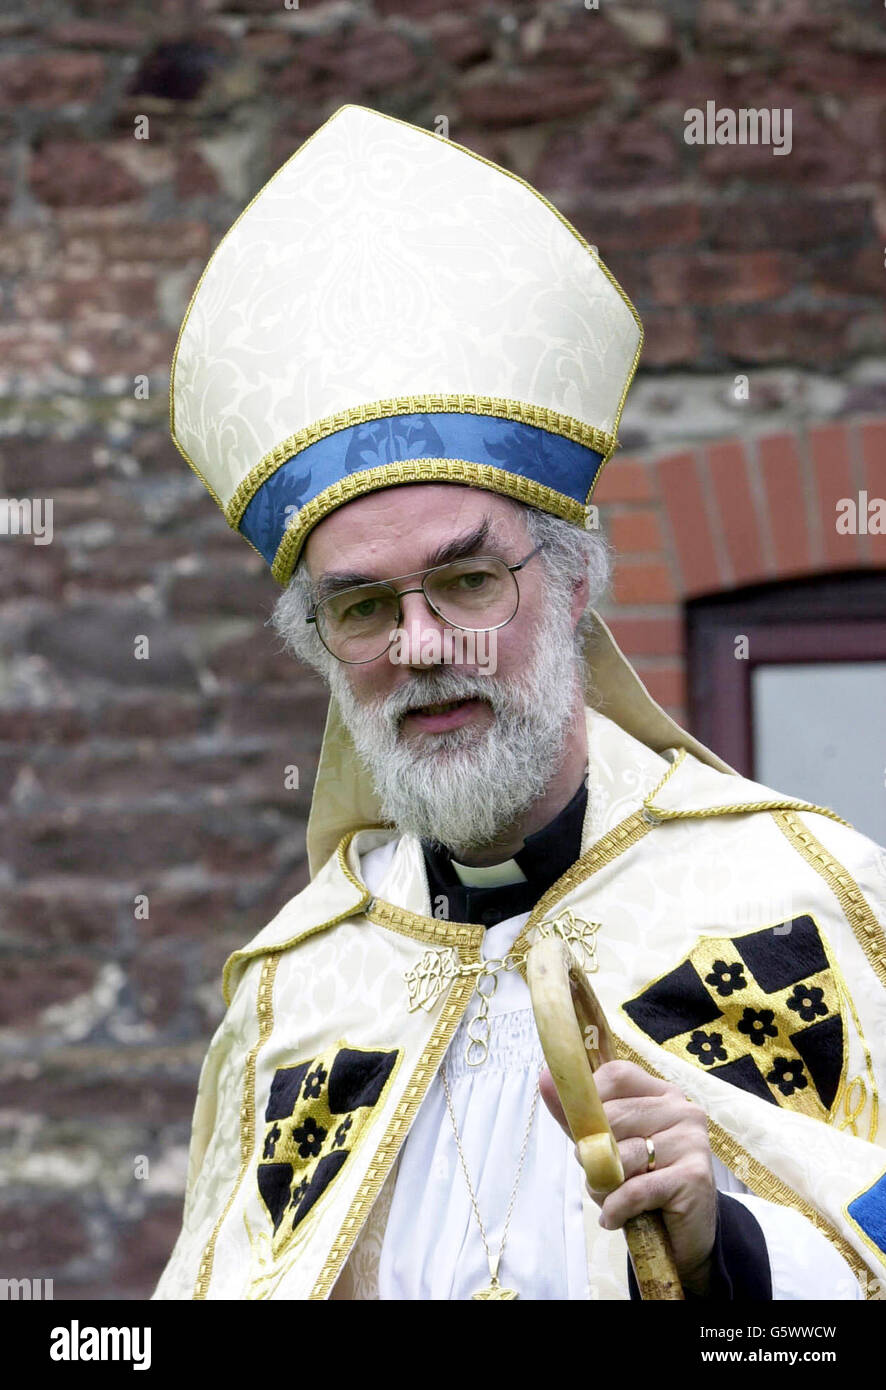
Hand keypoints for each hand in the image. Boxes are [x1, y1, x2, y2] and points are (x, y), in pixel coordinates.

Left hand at [540, 1058, 717, 1294]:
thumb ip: (578, 1115)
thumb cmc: (641, 1183)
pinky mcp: (695, 1176)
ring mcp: (692, 1140)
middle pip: (614, 1115)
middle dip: (593, 1151)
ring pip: (623, 1154)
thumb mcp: (606, 1146)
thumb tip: (544, 1079)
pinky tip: (615, 1217)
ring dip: (604, 1184)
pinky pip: (636, 1189)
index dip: (588, 1099)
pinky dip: (616, 1208)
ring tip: (611, 1198)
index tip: (581, 1127)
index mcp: (662, 1094)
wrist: (682, 1237)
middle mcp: (682, 1109)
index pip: (617, 1075)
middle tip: (598, 1174)